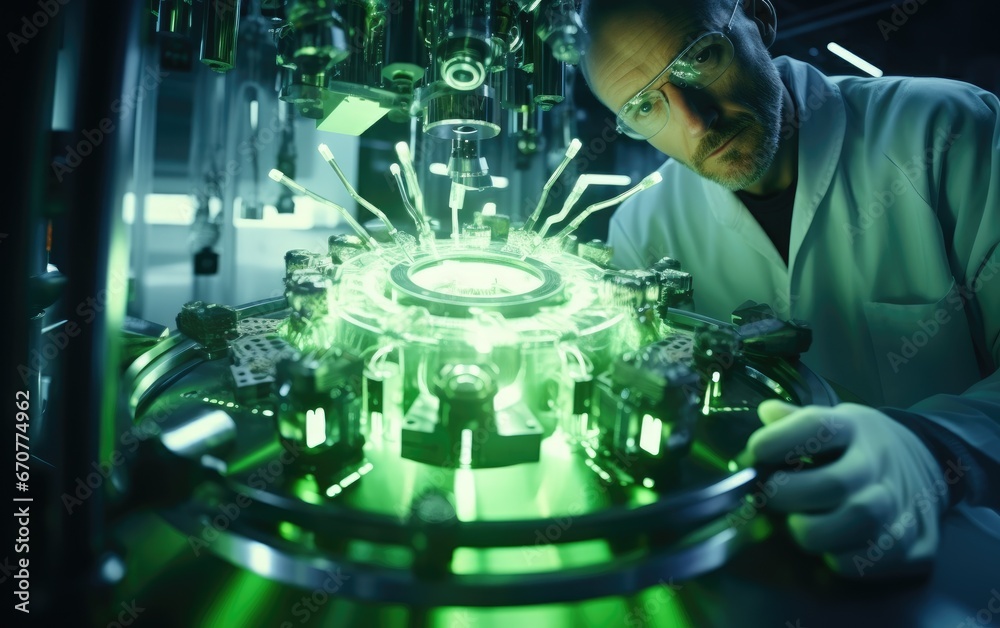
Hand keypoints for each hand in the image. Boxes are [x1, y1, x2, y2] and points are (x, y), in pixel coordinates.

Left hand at [746, 400, 946, 577]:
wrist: (926, 464)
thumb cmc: (858, 446)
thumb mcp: (833, 422)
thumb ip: (796, 421)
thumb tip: (767, 412)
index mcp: (855, 427)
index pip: (818, 426)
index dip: (780, 440)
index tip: (756, 452)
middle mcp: (879, 463)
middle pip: (834, 483)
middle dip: (789, 495)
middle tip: (767, 497)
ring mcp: (901, 503)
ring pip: (858, 521)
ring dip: (813, 529)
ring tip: (796, 524)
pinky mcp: (915, 544)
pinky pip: (870, 559)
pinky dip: (839, 558)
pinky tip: (827, 548)